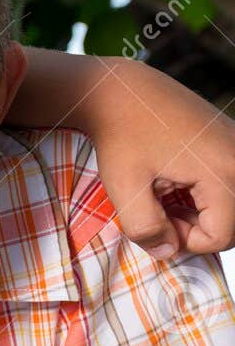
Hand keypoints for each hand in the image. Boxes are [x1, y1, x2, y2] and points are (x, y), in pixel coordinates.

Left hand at [87, 57, 234, 257]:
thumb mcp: (125, 190)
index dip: (185, 241)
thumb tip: (168, 252)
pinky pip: (229, 184)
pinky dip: (206, 194)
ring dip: (202, 213)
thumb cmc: (121, 139)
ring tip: (167, 196)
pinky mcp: (232, 142)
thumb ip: (146, 229)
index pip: (221, 237)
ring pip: (232, 206)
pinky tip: (177, 181)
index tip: (155, 221)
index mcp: (223, 172)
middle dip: (197, 229)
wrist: (124, 93)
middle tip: (161, 211)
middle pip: (234, 225)